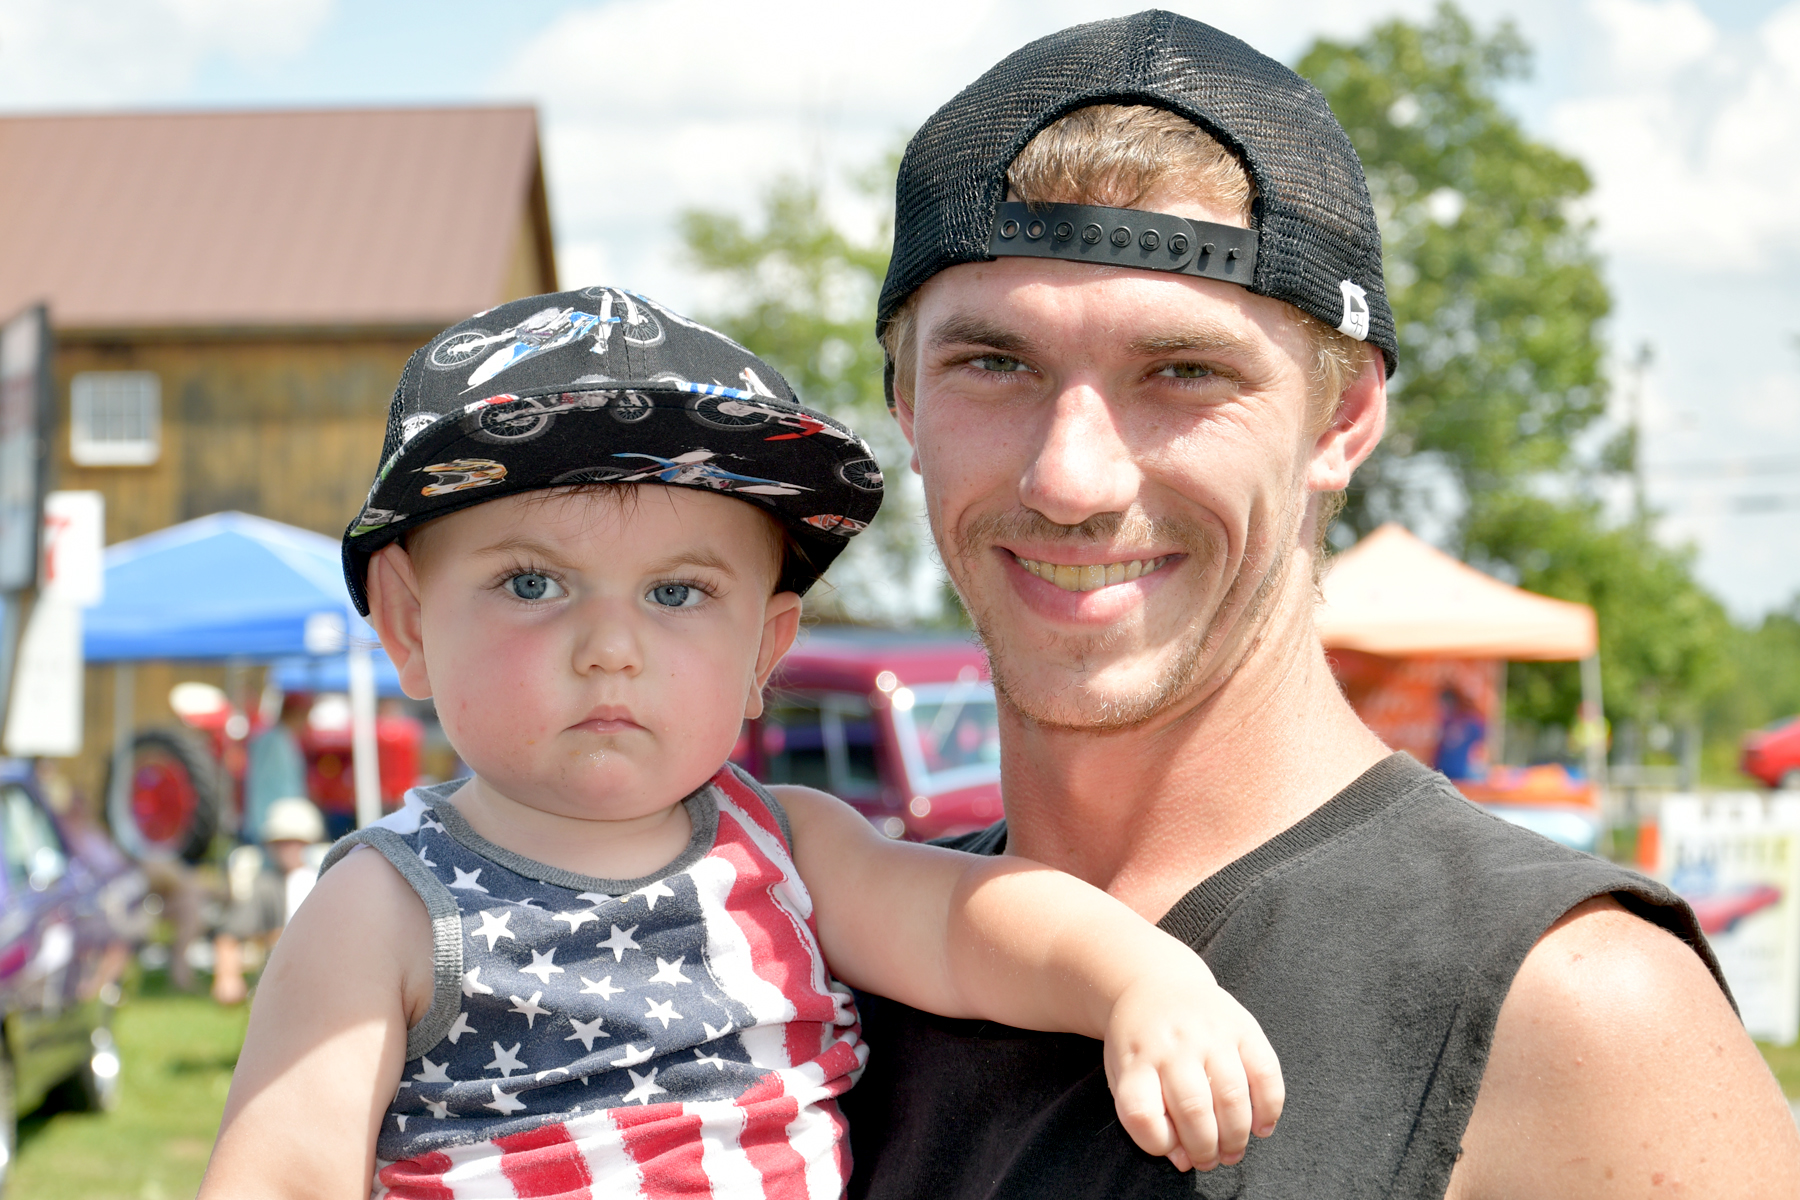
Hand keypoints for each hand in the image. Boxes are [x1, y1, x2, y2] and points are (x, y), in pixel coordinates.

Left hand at [1102, 967, 1283, 1171]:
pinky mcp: (1243, 1025)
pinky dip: (1269, 1108)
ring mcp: (1210, 1033)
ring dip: (1237, 1136)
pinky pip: (1266, 1073)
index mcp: (1137, 1059)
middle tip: (1210, 1161)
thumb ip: (1147, 1119)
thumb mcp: (1125, 1075)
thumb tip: (1184, 1161)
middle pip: (1193, 1110)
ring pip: (1232, 1097)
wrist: (1156, 983)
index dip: (1157, 1143)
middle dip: (1206, 1149)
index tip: (1169, 1148)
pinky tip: (1261, 1126)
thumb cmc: (1140, 1042)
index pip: (1141, 1112)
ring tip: (1232, 1151)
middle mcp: (1173, 1044)